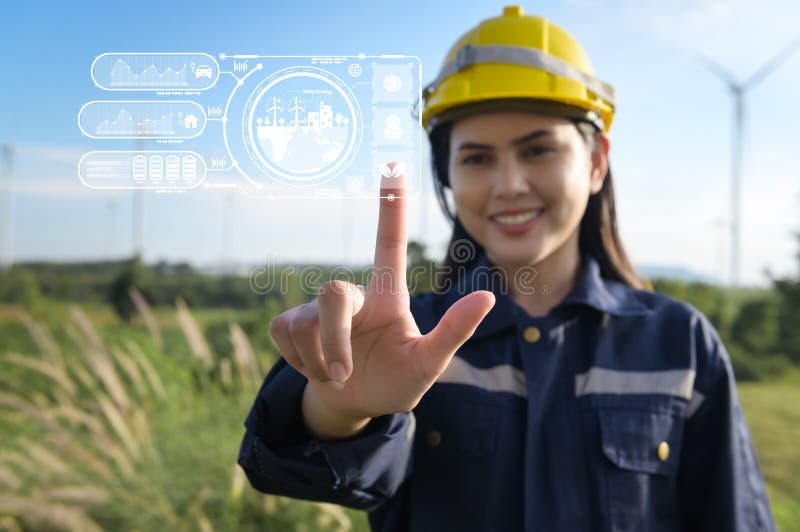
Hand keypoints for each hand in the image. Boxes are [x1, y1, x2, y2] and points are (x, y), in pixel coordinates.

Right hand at [268, 163, 495, 436]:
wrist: (355, 405)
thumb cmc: (397, 381)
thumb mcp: (428, 365)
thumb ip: (453, 332)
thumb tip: (488, 296)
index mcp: (388, 296)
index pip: (389, 242)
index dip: (390, 206)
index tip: (393, 164)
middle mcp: (354, 295)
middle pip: (333, 293)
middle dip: (335, 340)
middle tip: (343, 376)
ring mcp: (319, 308)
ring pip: (305, 322)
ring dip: (319, 360)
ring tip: (336, 376)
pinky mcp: (291, 323)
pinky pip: (283, 333)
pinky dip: (298, 363)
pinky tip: (313, 369)